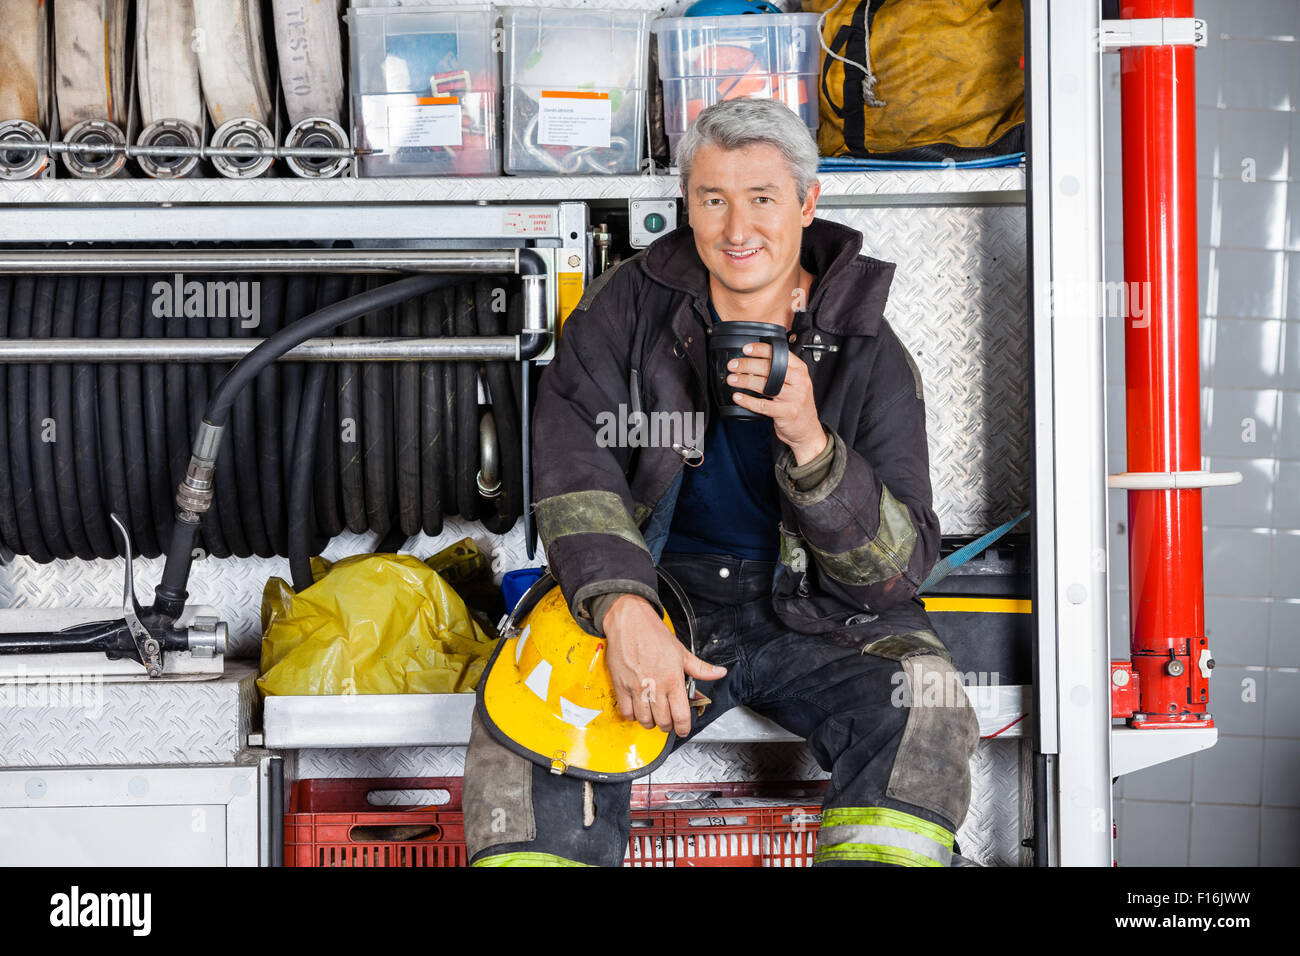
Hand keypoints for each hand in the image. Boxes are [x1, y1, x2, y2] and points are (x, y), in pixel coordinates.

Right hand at [600, 594, 725, 736]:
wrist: (630, 622)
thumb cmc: (654, 635)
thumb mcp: (682, 652)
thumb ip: (700, 668)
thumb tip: (720, 673)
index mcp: (673, 679)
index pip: (681, 715)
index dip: (683, 728)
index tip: (683, 729)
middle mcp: (655, 687)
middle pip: (663, 721)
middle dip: (667, 726)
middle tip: (668, 722)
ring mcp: (637, 687)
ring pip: (644, 719)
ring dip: (650, 722)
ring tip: (653, 716)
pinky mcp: (621, 686)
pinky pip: (627, 712)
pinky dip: (633, 716)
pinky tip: (638, 710)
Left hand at [727, 342, 827, 464]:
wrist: (807, 430)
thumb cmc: (797, 404)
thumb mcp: (796, 383)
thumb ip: (781, 371)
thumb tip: (754, 361)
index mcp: (800, 370)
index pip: (780, 354)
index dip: (761, 349)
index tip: (746, 349)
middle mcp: (799, 382)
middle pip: (770, 368)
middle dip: (747, 365)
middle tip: (733, 365)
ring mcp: (794, 398)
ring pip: (765, 385)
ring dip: (745, 381)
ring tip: (732, 379)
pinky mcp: (787, 413)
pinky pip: (763, 405)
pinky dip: (748, 400)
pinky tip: (738, 397)